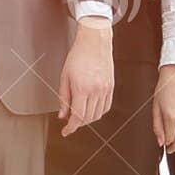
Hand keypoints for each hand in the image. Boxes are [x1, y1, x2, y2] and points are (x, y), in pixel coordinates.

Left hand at [59, 19, 113, 135]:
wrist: (95, 42)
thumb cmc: (78, 56)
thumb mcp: (65, 77)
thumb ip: (63, 98)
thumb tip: (63, 115)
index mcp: (82, 88)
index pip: (78, 117)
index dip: (71, 128)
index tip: (66, 132)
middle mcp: (96, 91)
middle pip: (88, 118)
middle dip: (78, 123)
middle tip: (70, 121)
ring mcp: (105, 89)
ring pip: (98, 114)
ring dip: (88, 119)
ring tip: (79, 114)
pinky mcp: (111, 87)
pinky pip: (106, 106)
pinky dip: (98, 112)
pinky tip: (91, 109)